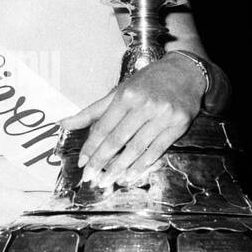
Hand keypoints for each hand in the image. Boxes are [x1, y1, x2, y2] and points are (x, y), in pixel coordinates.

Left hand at [60, 52, 206, 188]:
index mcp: (127, 95)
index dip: (91, 147)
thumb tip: (64, 123)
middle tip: (91, 178)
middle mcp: (144, 105)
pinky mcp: (178, 125)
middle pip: (118, 139)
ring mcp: (163, 116)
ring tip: (108, 181)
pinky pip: (157, 150)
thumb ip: (93, 111)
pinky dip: (143, 165)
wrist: (187, 71)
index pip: (104, 127)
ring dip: (120, 167)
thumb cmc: (149, 81)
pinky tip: (131, 174)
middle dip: (102, 161)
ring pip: (137, 148)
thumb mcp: (120, 90)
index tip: (82, 163)